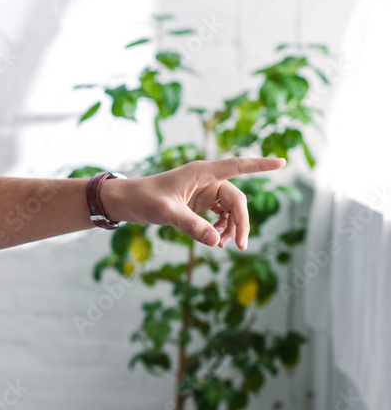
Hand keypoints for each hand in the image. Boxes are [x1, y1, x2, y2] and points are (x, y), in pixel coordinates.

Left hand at [104, 158, 286, 248]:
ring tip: (223, 245)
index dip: (260, 165)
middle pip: (236, 200)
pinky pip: (219, 215)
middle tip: (240, 246)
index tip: (282, 163)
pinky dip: (221, 228)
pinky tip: (215, 240)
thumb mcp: (167, 213)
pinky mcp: (199, 203)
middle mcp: (206, 179)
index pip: (238, 166)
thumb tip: (216, 242)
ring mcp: (204, 191)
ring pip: (230, 209)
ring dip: (231, 227)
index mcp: (202, 172)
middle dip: (241, 222)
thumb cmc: (144, 199)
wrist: (126, 202)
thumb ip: (192, 226)